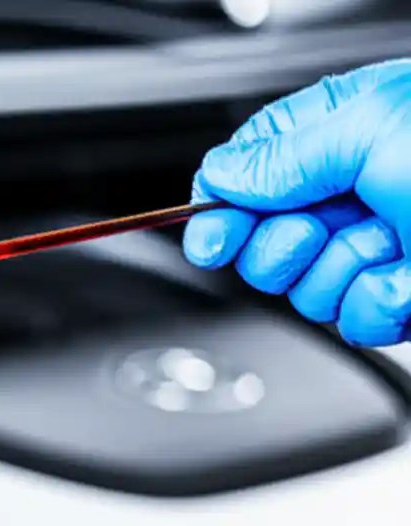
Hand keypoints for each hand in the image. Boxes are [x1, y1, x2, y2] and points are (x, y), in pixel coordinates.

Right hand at [184, 59, 410, 345]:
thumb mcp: (373, 130)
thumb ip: (281, 156)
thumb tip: (219, 176)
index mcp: (341, 133)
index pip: (246, 173)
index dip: (219, 208)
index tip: (210, 237)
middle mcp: (352, 192)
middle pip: (261, 241)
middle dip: (287, 245)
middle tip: (324, 227)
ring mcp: (375, 248)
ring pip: (304, 288)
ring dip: (347, 271)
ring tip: (396, 245)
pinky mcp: (401, 297)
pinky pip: (353, 318)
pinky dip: (383, 303)